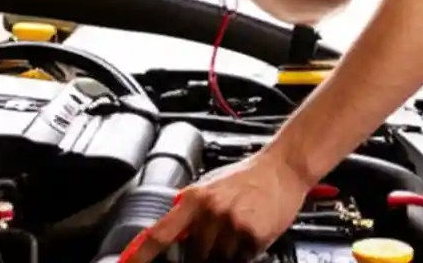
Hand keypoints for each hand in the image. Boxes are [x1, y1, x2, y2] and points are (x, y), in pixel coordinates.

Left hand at [122, 149, 310, 262]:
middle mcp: (209, 212)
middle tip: (219, 236)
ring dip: (227, 253)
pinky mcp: (252, 235)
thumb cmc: (248, 177)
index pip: (159, 233)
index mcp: (193, 199)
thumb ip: (191, 209)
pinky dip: (246, 252)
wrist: (282, 168)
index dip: (140, 254)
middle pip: (194, 255)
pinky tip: (252, 233)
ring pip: (219, 260)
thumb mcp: (211, 186)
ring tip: (238, 231)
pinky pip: (242, 259)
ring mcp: (231, 225)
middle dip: (203, 252)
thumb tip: (171, 233)